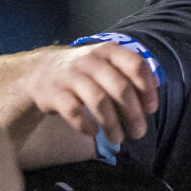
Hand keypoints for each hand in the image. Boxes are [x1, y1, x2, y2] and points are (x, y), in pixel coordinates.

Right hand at [21, 42, 158, 146]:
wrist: (38, 72)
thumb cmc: (84, 74)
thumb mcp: (107, 65)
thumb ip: (129, 77)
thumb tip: (152, 101)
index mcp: (109, 51)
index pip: (136, 66)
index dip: (148, 90)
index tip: (150, 109)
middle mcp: (90, 60)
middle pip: (121, 89)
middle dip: (134, 115)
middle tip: (139, 132)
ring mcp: (70, 75)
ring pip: (100, 102)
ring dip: (113, 125)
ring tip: (118, 139)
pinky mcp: (53, 92)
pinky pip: (74, 111)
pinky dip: (86, 125)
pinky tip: (93, 132)